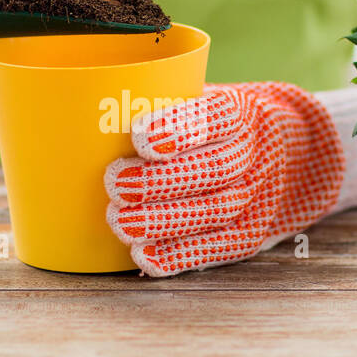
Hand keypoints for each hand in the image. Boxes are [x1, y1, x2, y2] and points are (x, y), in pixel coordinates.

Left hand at [104, 82, 356, 276]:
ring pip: (215, 211)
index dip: (180, 128)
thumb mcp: (195, 99)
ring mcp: (256, 196)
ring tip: (120, 222)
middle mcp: (253, 153)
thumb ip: (153, 105)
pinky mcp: (249, 234)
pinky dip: (180, 255)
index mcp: (238, 112)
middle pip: (214, 169)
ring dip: (165, 220)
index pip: (217, 116)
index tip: (140, 136)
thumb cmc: (210, 128)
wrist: (281, 156)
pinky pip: (218, 248)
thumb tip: (74, 112)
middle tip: (115, 182)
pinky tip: (145, 257)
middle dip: (162, 180)